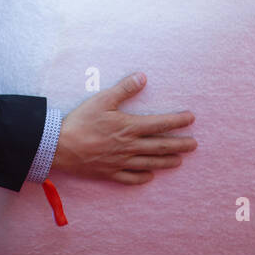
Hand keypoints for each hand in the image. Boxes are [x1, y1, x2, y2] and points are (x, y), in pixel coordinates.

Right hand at [51, 72, 196, 184]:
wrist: (60, 146)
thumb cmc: (81, 121)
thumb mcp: (102, 99)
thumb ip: (124, 89)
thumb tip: (142, 77)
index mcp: (129, 127)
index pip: (160, 124)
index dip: (178, 121)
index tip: (191, 119)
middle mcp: (129, 146)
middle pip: (160, 146)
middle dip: (179, 145)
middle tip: (194, 145)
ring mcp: (120, 161)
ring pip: (149, 163)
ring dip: (166, 162)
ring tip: (179, 161)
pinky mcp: (110, 172)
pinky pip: (130, 178)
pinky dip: (142, 177)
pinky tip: (149, 176)